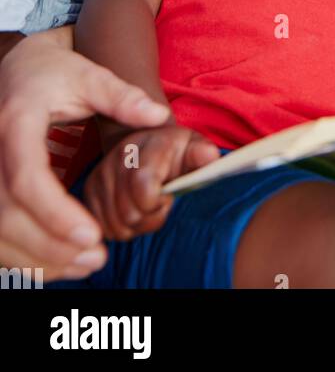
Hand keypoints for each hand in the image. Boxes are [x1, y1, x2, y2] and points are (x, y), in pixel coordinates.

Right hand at [0, 34, 170, 279]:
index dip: (55, 212)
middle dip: (52, 245)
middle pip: (8, 215)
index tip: (92, 232)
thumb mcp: (87, 75)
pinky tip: (61, 263)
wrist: (15, 70)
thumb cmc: (53, 73)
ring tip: (87, 264)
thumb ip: (120, 96)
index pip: (25, 177)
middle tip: (97, 257)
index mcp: (15, 123)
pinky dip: (24, 257)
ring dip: (39, 259)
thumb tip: (156, 115)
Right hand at [84, 124, 219, 241]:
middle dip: (150, 217)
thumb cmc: (173, 149)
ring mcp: (98, 178)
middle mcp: (114, 161)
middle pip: (130, 215)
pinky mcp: (88, 195)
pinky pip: (105, 230)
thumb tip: (210, 156)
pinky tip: (133, 211)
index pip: (143, 191)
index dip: (158, 204)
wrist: (143, 142)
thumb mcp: (192, 145)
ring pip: (117, 227)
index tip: (167, 196)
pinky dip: (122, 228)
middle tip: (159, 204)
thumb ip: (202, 153)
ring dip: (137, 226)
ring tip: (147, 207)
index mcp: (142, 148)